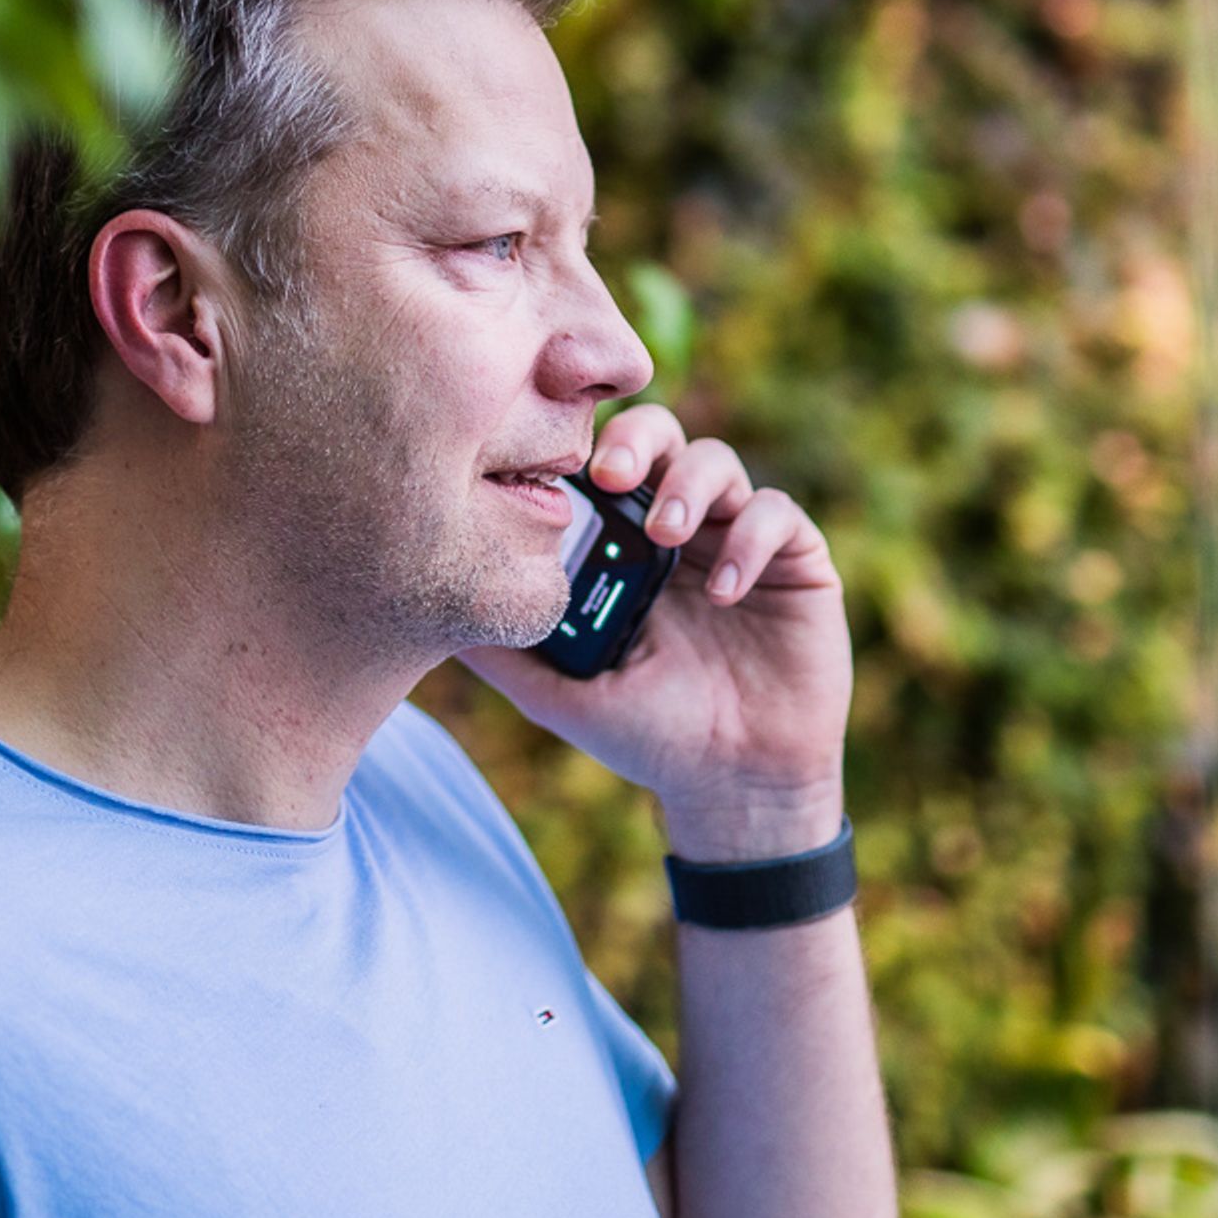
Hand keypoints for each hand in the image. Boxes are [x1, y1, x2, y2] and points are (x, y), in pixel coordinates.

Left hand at [457, 404, 852, 856]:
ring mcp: (736, 536)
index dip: (580, 444)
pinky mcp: (795, 559)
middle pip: (659, 434)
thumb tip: (423, 605)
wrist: (731, 784)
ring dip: (689, 486)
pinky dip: (749, 539)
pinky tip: (727, 594)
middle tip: (608, 474)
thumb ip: (501, 646)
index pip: (599, 460)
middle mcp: (678, 524)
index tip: (552, 466)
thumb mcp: (557, 690)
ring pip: (718, 460)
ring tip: (666, 534)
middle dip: (633, 438)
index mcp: (622, 540)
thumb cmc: (645, 733)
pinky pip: (776, 513)